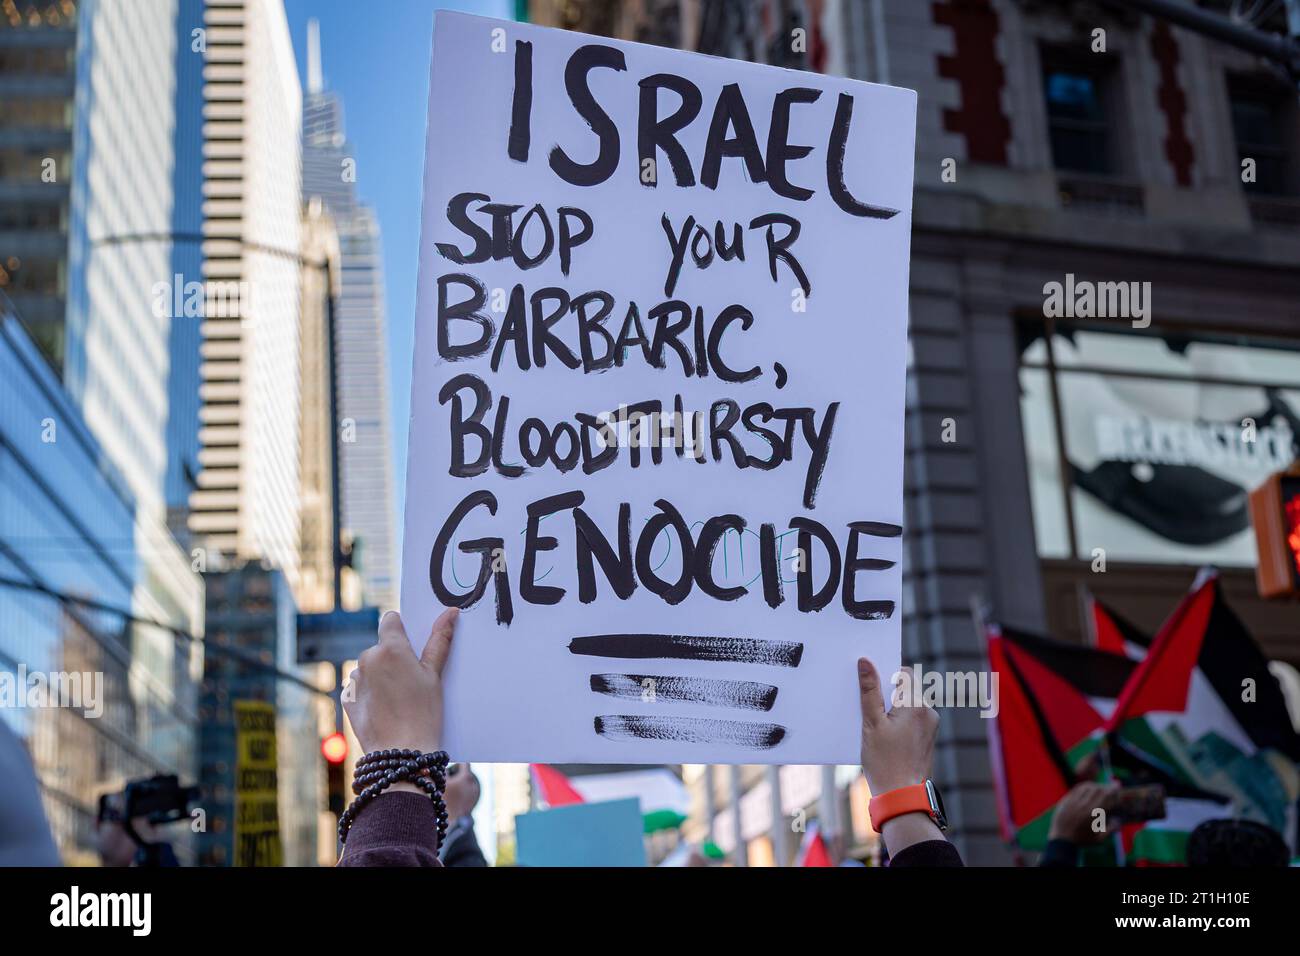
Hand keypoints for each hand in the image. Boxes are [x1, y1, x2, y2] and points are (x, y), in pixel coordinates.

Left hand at [345, 608, 457, 762]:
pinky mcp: (348, 698)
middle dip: (395, 657)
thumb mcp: (434, 675)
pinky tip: (387, 708)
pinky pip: (361, 686)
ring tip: (400, 698)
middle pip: (382, 647)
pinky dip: (372, 692)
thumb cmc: (422, 714)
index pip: (391, 620)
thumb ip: (439, 641)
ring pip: (371, 667)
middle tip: (413, 680)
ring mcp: (355, 679)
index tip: (414, 645)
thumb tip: (449, 613)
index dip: (403, 629)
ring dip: (382, 675)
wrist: (400, 753)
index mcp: (390, 649)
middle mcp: (368, 659)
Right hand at [858, 657, 943, 854]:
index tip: (870, 684)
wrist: (902, 797)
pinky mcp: (929, 738)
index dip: (886, 674)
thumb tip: (865, 662)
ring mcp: (931, 726)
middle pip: (906, 689)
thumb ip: (869, 690)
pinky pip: (913, 720)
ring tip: (875, 726)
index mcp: (916, 705)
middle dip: (887, 694)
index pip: (905, 673)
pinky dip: (899, 721)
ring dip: (892, 709)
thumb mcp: (871, 723)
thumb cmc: (885, 762)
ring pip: (908, 705)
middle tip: (868, 707)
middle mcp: (928, 712)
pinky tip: (884, 736)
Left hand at [1049, 781, 1118, 845]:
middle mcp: (1083, 806)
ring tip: (1099, 787)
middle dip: (1105, 786)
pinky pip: (1076, 789)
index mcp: (1092, 815)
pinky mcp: (1065, 801)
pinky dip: (1084, 786)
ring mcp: (1073, 802)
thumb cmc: (1082, 840)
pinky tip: (1088, 787)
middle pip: (1096, 790)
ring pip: (1086, 787)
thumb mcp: (1099, 839)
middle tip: (1110, 787)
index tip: (1117, 786)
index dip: (1112, 790)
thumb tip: (1118, 821)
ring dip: (1095, 785)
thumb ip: (1110, 830)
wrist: (1061, 840)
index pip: (1105, 797)